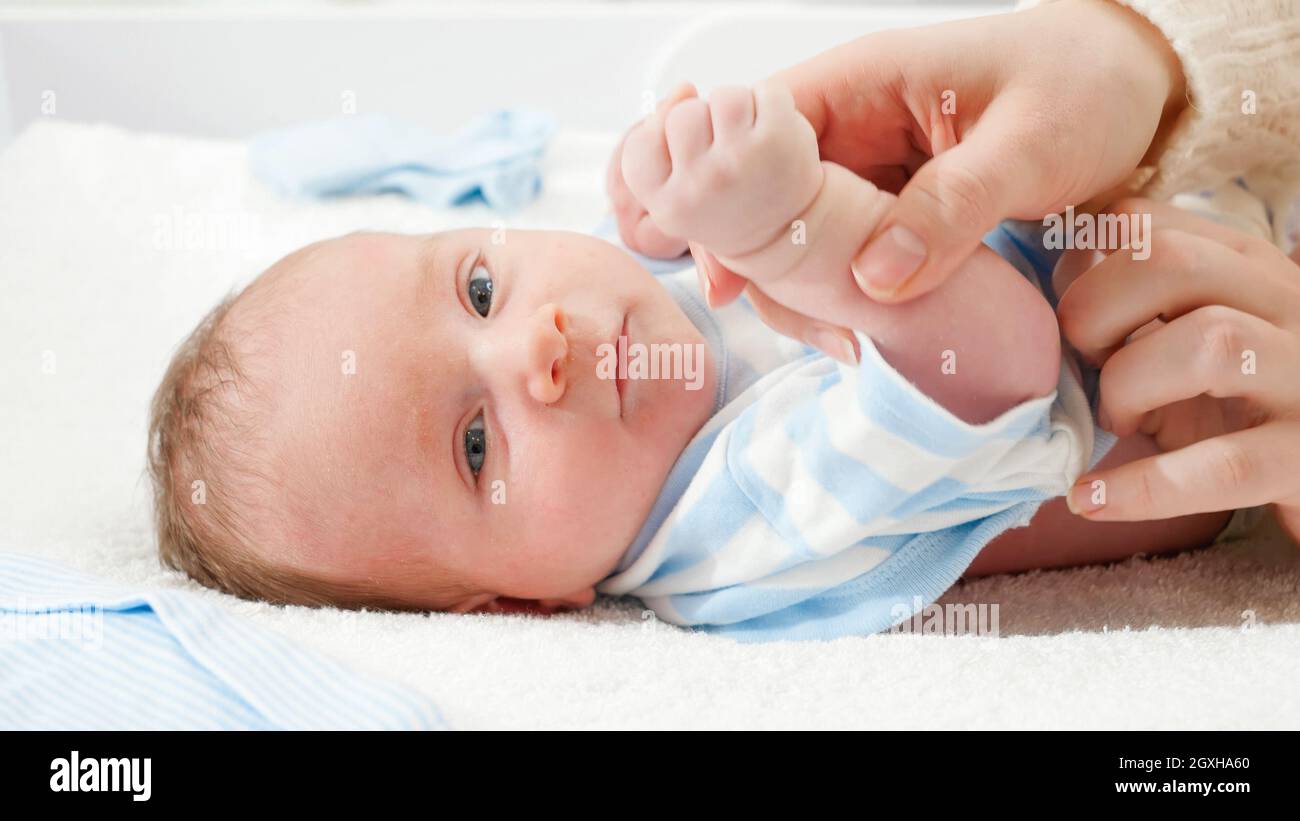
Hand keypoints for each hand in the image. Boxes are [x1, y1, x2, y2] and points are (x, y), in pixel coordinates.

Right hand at [618, 80, 823, 260]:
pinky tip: (776, 134)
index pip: (639, 143)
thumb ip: (660, 138)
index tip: (690, 163)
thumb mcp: (675, 186)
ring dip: (738, 107)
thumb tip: (684, 87)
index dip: (663, 141)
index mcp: (666, 205)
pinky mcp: (776, 141)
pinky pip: (764, 90)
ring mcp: (737, 163)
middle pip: (682, 114)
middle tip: (725, 155)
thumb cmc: (723, 199)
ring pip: (722, 97)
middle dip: (703, 123)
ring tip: (750, 139)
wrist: (786, 231)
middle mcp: (697, 188)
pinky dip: (772, 102)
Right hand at [691, 0, 1185, 336]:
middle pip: (760, 200)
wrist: (1138, 88)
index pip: (748, 137)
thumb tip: (873, 278)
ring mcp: (867, 171)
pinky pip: (844, 254)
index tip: (727, 277)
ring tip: (851, 344)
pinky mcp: (892, 208)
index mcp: (860, 83)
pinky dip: (846, 295)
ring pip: (798, 237)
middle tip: (818, 332)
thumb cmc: (1086, 85)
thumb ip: (953, 205)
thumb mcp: (1029, 142)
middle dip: (768, 269)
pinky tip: (869, 333)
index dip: (721, 204)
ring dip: (808, 293)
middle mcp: (848, 126)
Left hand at [1055, 198, 1299, 542]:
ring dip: (1130, 384)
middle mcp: (1285, 301)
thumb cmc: (1235, 397)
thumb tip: (1054, 272)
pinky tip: (1090, 498)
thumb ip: (1124, 299)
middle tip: (1085, 365)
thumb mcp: (1180, 332)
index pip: (1139, 220)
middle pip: (1171, 261)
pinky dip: (1145, 487)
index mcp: (1243, 262)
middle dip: (1095, 312)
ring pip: (1211, 344)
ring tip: (1114, 421)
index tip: (1069, 316)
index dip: (1078, 266)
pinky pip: (1225, 468)